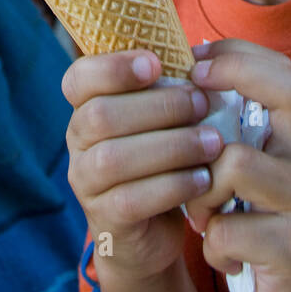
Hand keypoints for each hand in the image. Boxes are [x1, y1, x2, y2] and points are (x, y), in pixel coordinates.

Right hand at [62, 49, 224, 287]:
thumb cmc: (162, 158)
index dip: (113, 67)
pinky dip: (172, 186)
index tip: (156, 63)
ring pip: (114, 159)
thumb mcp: (160, 119)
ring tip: (213, 143)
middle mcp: (77, 141)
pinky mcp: (104, 219)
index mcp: (87, 106)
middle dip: (158, 106)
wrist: (151, 232)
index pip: (79, 78)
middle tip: (202, 104)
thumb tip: (205, 59)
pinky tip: (204, 179)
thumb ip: (167, 89)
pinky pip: (131, 200)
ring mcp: (86, 181)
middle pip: (100, 115)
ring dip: (171, 147)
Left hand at [185, 39, 290, 291]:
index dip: (240, 55)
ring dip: (201, 191)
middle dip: (231, 80)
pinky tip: (224, 259)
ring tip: (203, 218)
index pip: (286, 75)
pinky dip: (213, 246)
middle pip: (289, 93)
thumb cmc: (281, 238)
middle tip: (191, 105)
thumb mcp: (268, 185)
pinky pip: (229, 230)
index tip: (196, 61)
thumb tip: (184, 92)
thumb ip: (241, 145)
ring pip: (235, 162)